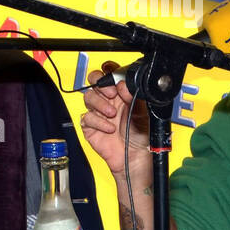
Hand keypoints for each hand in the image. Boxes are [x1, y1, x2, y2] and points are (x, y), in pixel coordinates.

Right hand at [79, 63, 150, 184]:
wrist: (135, 157)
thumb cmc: (141, 135)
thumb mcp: (143, 112)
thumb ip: (133, 96)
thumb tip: (123, 85)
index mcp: (121, 93)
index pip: (109, 74)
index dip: (108, 73)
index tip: (114, 78)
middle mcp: (108, 100)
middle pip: (94, 81)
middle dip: (101, 85)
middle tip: (112, 94)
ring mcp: (99, 112)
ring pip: (89, 97)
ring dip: (100, 104)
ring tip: (112, 114)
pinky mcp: (90, 126)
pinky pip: (87, 117)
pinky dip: (98, 122)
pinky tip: (109, 129)